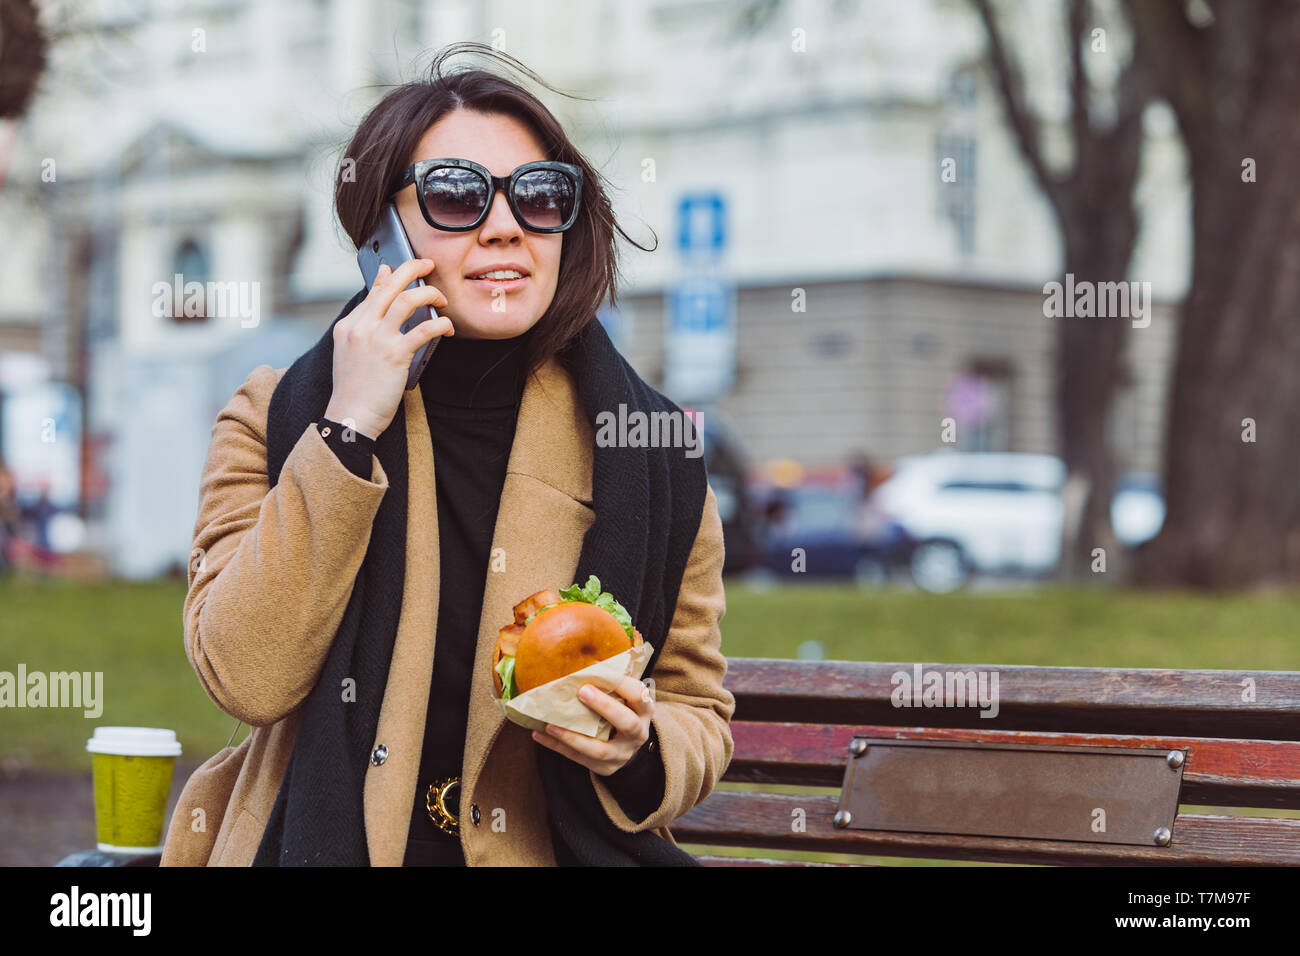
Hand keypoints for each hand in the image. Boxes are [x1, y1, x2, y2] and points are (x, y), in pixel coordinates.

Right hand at [323, 259, 453, 438]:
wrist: (351, 416)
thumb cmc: (355, 389)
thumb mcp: (351, 352)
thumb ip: (365, 326)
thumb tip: (377, 306)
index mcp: (348, 326)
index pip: (374, 292)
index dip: (393, 276)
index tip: (409, 269)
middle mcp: (361, 327)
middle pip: (390, 285)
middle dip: (412, 268)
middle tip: (429, 264)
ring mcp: (377, 339)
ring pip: (408, 300)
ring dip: (430, 295)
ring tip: (442, 301)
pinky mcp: (395, 354)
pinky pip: (424, 329)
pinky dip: (441, 324)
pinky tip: (447, 328)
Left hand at [531, 676, 654, 775]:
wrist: (627, 745)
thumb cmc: (620, 710)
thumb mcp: (624, 697)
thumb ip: (610, 683)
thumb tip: (582, 655)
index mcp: (644, 710)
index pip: (639, 696)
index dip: (623, 684)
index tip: (601, 670)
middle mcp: (637, 733)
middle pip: (626, 723)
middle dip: (605, 707)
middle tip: (582, 691)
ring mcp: (622, 754)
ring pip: (600, 750)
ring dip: (573, 737)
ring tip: (550, 724)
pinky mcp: (605, 768)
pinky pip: (579, 759)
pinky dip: (558, 747)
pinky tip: (540, 734)